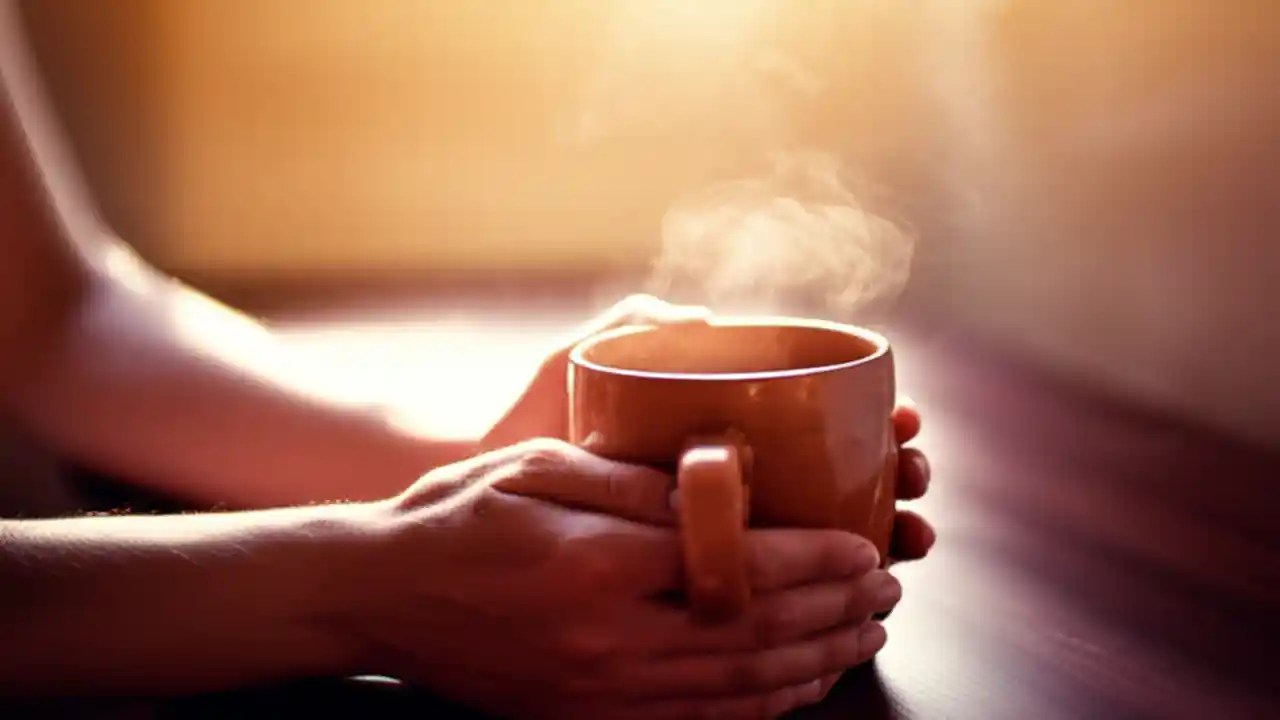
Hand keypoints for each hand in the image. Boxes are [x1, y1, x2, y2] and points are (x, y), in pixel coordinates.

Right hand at [348, 439, 901, 718]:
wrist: (381, 596)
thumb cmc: (457, 515)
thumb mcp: (539, 466)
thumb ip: (633, 480)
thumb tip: (718, 486)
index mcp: (599, 564)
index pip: (735, 566)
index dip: (812, 559)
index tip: (861, 547)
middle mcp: (608, 639)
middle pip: (751, 634)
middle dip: (833, 612)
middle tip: (886, 588)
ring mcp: (599, 691)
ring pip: (734, 688)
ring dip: (812, 663)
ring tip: (864, 638)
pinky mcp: (587, 717)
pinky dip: (757, 709)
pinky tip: (795, 690)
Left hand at [484, 294, 936, 563]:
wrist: (477, 493)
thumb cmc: (530, 424)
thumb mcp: (578, 363)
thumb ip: (636, 326)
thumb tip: (704, 313)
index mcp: (722, 421)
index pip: (821, 419)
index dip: (875, 422)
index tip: (904, 423)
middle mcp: (735, 473)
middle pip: (841, 476)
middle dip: (896, 477)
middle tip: (917, 478)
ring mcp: (723, 526)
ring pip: (825, 533)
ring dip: (882, 532)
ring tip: (907, 537)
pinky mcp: (702, 574)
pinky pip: (776, 585)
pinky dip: (823, 589)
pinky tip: (851, 593)